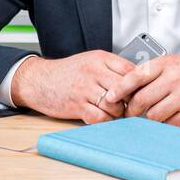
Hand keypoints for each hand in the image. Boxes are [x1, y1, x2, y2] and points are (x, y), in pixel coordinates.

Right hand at [10, 51, 133, 123]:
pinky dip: (105, 120)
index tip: (140, 91)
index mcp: (100, 58)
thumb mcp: (90, 61)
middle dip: (130, 100)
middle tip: (131, 106)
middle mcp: (94, 72)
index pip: (130, 70)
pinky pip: (100, 117)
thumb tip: (135, 81)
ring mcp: (85, 89)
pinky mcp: (77, 106)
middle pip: (125, 89)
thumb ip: (111, 68)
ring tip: (115, 112)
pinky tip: (102, 117)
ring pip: (114, 105)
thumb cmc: (67, 72)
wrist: (38, 80)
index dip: (138, 83)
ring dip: (118, 113)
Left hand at [103, 55, 179, 127]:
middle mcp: (173, 78)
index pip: (136, 76)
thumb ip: (153, 73)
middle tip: (128, 114)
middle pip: (141, 99)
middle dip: (131, 111)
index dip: (119, 89)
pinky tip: (164, 122)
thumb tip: (128, 89)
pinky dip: (163, 126)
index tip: (109, 97)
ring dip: (147, 120)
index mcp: (166, 64)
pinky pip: (168, 124)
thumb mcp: (174, 64)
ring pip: (152, 115)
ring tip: (147, 118)